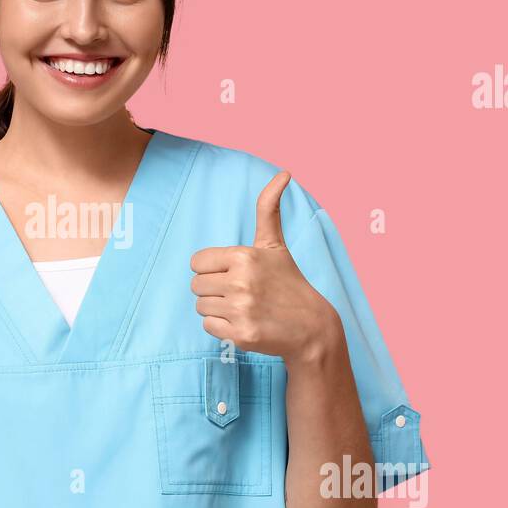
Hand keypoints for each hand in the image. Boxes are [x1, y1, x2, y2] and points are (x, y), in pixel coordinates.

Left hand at [189, 171, 338, 362]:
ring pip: (200, 307)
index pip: (196, 262)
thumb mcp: (275, 244)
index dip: (211, 269)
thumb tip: (284, 172)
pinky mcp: (241, 334)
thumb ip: (269, 208)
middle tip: (240, 293)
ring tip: (243, 307)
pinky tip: (243, 322)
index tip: (232, 274)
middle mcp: (241, 281)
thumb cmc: (288, 282)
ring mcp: (241, 309)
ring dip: (217, 309)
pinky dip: (221, 327)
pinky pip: (208, 327)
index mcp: (244, 256)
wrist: (311, 327)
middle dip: (214, 289)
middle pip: (196, 285)